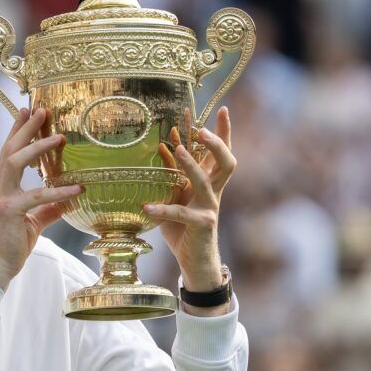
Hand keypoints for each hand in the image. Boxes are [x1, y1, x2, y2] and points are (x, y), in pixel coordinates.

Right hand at [0, 108, 82, 290]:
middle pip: (10, 149)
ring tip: (58, 136)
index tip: (27, 111)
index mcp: (3, 188)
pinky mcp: (10, 212)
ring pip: (15, 162)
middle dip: (25, 127)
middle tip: (40, 109)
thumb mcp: (32, 224)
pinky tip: (77, 189)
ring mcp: (2, 198)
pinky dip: (58, 191)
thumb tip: (66, 203)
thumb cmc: (10, 247)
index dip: (17, 131)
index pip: (9, 153)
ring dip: (37, 147)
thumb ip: (47, 211)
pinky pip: (37, 196)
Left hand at [144, 106, 236, 293]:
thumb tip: (162, 147)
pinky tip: (145, 208)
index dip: (223, 131)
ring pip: (206, 181)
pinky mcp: (202, 225)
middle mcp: (214, 192)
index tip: (222, 108)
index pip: (220, 153)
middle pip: (226, 161)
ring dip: (190, 165)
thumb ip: (171, 175)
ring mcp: (210, 207)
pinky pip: (181, 214)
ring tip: (175, 150)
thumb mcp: (175, 197)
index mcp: (209, 183)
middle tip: (201, 129)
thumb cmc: (183, 228)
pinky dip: (162, 210)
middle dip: (216, 143)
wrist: (195, 261)